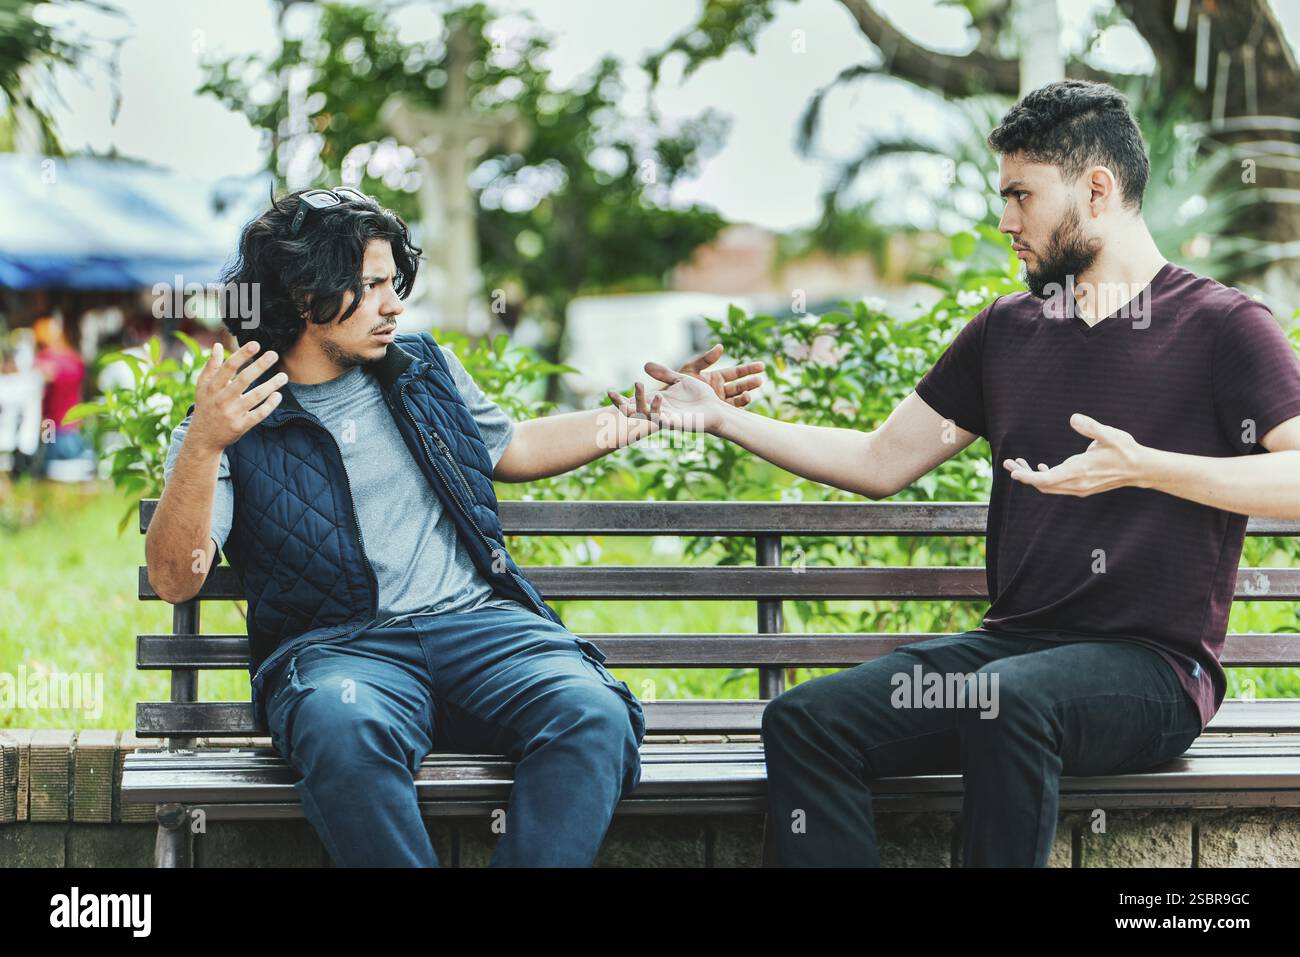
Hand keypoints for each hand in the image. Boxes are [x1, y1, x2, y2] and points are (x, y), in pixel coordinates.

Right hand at [188, 340, 287, 452]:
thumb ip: (211, 366)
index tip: (256, 344)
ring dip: (271, 385)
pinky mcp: (241, 426)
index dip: (242, 355)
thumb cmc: (205, 407)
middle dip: (260, 366)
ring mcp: (232, 413)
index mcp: (212, 387)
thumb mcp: (202, 387)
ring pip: (255, 396)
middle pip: (244, 379)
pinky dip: (270, 405)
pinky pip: (259, 414)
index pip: (228, 367)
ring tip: (283, 376)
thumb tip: (217, 345)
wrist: (203, 438)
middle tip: (274, 354)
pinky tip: (278, 395)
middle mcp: (222, 399)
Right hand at [606, 363, 729, 434]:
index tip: (608, 391)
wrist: (717, 408)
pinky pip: (667, 422)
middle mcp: (659, 412)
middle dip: (630, 401)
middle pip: (637, 410)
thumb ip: (665, 374)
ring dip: (647, 405)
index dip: (620, 400)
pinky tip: (659, 410)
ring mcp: (668, 419)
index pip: (634, 402)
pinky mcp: (680, 424)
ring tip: (652, 392)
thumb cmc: (699, 396)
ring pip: (650, 416)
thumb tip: (644, 365)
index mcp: (657, 402)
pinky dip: (662, 418)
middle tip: (633, 386)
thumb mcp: (680, 380)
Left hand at [668, 343, 764, 406]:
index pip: (735, 372)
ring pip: (738, 397)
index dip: (748, 369)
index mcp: (715, 378)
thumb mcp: (690, 369)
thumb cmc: (676, 385)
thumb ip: (705, 359)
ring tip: (755, 389)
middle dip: (751, 382)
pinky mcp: (717, 413)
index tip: (761, 366)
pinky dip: (740, 405)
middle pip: (740, 385)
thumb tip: (721, 346)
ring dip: (747, 393)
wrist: (667, 404)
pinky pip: (731, 409)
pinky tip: (745, 398)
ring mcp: (719, 402)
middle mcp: (719, 390)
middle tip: (761, 378)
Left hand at [1003, 413, 1146, 495]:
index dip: (1027, 476)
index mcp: (1079, 471)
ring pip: (1048, 487)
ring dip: (1032, 476)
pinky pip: (1057, 486)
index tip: (1012, 471)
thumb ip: (1091, 427)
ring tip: (1019, 463)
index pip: (1046, 480)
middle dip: (1024, 475)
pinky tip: (1041, 466)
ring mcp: (1079, 488)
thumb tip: (1073, 418)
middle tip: (1008, 463)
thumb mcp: (1110, 435)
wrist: (1141, 469)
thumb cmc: (1125, 450)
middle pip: (1042, 485)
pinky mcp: (1082, 487)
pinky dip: (1045, 478)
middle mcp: (1076, 483)